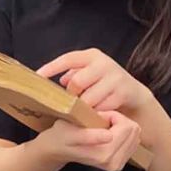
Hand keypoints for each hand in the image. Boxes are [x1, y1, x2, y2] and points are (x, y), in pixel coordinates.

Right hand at [31, 111, 140, 170]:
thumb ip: (89, 135)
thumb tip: (108, 136)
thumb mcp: (71, 130)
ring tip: (102, 128)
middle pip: (134, 130)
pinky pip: (133, 142)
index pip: (126, 126)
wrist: (58, 149)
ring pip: (135, 135)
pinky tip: (108, 135)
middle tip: (100, 121)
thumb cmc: (63, 134)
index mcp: (103, 154)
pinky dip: (122, 135)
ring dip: (121, 127)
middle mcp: (112, 162)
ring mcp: (116, 166)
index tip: (97, 116)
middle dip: (118, 121)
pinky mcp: (119, 165)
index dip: (112, 115)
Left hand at [37, 48, 152, 113]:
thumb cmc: (104, 83)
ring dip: (83, 107)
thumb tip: (61, 81)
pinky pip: (101, 108)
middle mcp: (103, 63)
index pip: (68, 59)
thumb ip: (74, 74)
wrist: (132, 93)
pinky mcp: (122, 92)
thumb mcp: (89, 73)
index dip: (51, 68)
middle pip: (77, 82)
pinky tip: (95, 114)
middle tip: (72, 102)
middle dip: (72, 95)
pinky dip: (95, 113)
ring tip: (83, 109)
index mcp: (92, 55)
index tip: (37, 77)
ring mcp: (114, 78)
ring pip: (89, 98)